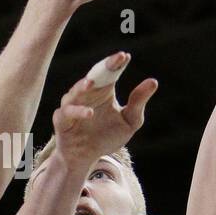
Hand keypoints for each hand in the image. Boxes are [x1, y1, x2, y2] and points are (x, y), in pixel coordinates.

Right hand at [52, 52, 157, 168]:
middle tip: (116, 59)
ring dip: (82, 86)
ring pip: (75, 92)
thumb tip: (153, 81)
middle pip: (95, 75)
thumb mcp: (130, 121)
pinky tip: (90, 113)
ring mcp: (72, 105)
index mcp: (104, 89)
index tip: (125, 56)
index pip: (111, 72)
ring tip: (91, 83)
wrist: (87, 158)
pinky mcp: (62, 120)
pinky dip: (77, 112)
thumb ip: (138, 103)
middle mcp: (87, 94)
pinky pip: (67, 113)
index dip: (117, 63)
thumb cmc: (107, 136)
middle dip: (104, 66)